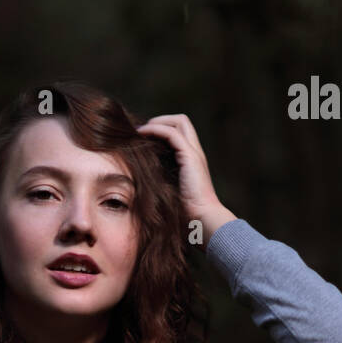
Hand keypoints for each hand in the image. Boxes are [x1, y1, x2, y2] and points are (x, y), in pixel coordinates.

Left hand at [135, 113, 236, 245]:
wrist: (202, 221)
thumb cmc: (186, 217)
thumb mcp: (169, 196)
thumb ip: (161, 185)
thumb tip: (139, 186)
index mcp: (192, 162)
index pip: (180, 133)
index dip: (162, 130)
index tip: (143, 139)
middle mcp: (195, 153)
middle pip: (181, 122)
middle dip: (160, 121)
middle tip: (141, 131)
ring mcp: (194, 153)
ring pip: (179, 122)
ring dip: (157, 122)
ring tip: (139, 131)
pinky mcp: (190, 156)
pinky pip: (172, 134)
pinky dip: (156, 129)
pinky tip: (141, 135)